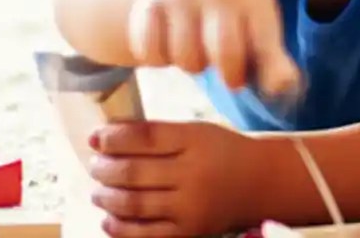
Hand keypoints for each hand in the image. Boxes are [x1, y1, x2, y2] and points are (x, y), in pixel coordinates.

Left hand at [88, 120, 262, 236]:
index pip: (145, 137)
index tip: (95, 138)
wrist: (263, 182)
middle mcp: (194, 174)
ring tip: (98, 192)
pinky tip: (109, 219)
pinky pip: (145, 234)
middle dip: (104, 170)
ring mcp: (191, 206)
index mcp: (197, 141)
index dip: (113, 138)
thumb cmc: (223, 153)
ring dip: (106, 198)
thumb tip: (105, 137)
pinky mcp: (190, 231)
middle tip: (95, 167)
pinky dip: (119, 228)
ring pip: (133, 204)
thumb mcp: (198, 132)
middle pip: (134, 172)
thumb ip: (157, 134)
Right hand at [128, 0, 299, 95]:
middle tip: (227, 73)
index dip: (251, 73)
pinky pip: (151, 55)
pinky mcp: (150, 5)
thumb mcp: (260, 29)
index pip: (260, 48)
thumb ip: (274, 63)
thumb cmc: (235, 15)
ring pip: (186, 60)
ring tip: (200, 52)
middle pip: (223, 56)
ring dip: (193, 66)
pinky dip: (160, 61)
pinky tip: (172, 46)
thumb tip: (282, 89)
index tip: (239, 81)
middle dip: (227, 75)